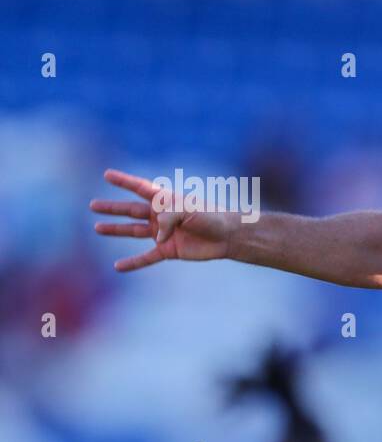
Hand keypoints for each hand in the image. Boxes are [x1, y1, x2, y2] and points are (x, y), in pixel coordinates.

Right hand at [89, 169, 234, 271]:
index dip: (123, 181)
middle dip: (112, 208)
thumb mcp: (186, 211)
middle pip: (131, 210)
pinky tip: (117, 266)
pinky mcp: (168, 250)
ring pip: (134, 231)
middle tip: (92, 205)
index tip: (106, 174)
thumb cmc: (209, 217)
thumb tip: (155, 239)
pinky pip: (146, 257)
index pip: (140, 188)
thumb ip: (167, 219)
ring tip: (97, 228)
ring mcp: (163, 233)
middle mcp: (161, 215)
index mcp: (165, 200)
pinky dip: (133, 262)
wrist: (228, 236)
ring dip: (116, 230)